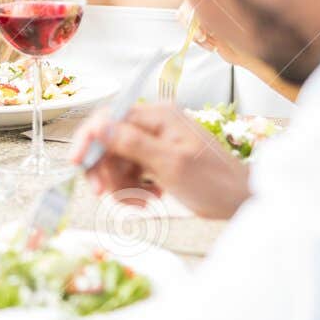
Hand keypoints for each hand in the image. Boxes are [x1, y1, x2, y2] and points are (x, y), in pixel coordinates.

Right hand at [70, 101, 251, 219]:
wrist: (241, 202)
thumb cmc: (214, 182)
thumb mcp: (171, 164)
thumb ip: (133, 144)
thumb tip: (98, 126)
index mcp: (158, 116)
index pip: (109, 118)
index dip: (89, 140)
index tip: (77, 164)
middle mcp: (154, 123)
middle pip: (109, 142)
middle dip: (106, 171)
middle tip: (107, 196)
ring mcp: (156, 141)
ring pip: (118, 161)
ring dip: (122, 185)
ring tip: (141, 203)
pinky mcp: (158, 159)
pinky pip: (131, 171)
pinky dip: (134, 188)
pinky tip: (149, 198)